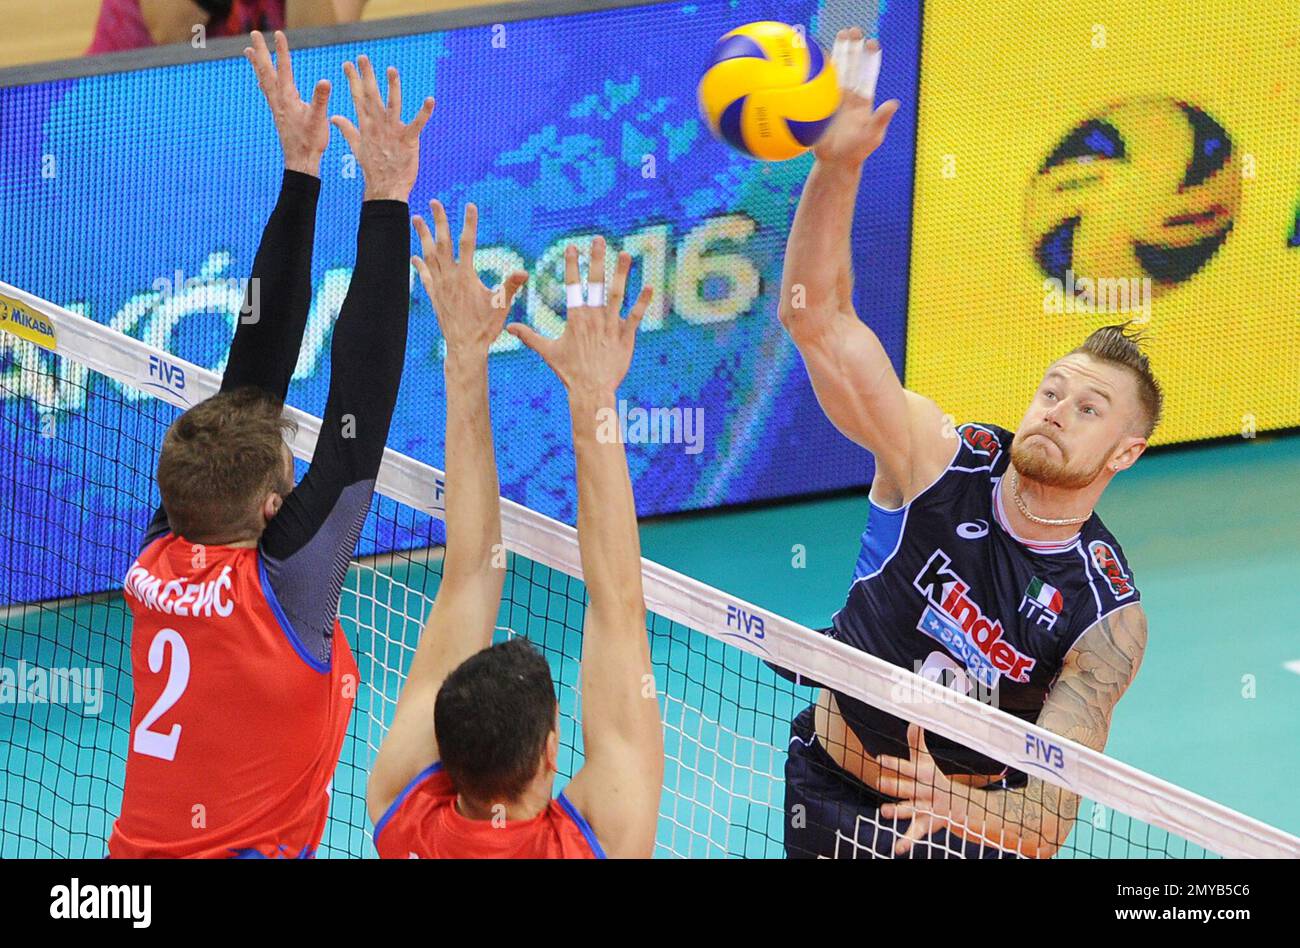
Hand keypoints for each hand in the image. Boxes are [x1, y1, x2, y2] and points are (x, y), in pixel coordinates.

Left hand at [244, 30, 330, 176]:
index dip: (281, 51)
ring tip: (248, 51)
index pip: (284, 69)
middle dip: (261, 51)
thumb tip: (325, 81)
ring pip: (264, 79)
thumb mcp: (319, 119)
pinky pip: (267, 91)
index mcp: (288, 98)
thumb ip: (320, 99)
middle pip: (267, 70)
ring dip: (257, 64)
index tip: (278, 33)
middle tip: (254, 34)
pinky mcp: (278, 113)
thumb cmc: (311, 142)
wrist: (300, 161)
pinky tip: (261, 79)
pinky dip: (262, 80)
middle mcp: (278, 100)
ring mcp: (277, 106)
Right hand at [330, 56, 434, 201]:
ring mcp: (393, 132)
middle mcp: (378, 126)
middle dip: (367, 76)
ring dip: (393, 87)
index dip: (353, 80)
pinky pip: (417, 123)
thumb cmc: (373, 169)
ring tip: (391, 70)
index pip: (358, 98)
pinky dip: (424, 112)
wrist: (385, 188)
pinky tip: (430, 100)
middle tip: (363, 57)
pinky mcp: (408, 140)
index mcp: (366, 126)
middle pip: (371, 96)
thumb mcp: (356, 146)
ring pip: (393, 105)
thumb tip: (334, 118)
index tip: (348, 64)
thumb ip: (347, 129)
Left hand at [412, 200, 527, 359]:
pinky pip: (424, 275)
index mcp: (466, 276)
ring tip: (416, 218)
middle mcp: (449, 278)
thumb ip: (511, 286)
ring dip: (423, 236)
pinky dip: (419, 264)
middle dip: (439, 221)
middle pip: (443, 243)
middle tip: (434, 202)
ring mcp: (440, 286)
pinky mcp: (435, 296)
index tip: (470, 205)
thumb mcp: (502, 305)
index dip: (469, 222)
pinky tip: (414, 255)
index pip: (467, 242)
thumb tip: (523, 271)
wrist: (465, 347)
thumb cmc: (485, 327)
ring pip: (429, 255)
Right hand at [507, 238, 652, 396]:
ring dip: (622, 273)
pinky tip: (650, 286)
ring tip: (626, 254)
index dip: (572, 264)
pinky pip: (636, 316)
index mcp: (576, 318)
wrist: (591, 390)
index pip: (573, 285)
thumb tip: (509, 328)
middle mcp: (594, 317)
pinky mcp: (626, 337)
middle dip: (597, 259)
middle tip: (599, 239)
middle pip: (596, 283)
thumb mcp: (547, 352)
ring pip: (618, 294)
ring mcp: (611, 326)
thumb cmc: (569, 372)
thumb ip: (529, 336)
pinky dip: (643, 301)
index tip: (572, 246)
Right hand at [812, 28, 899, 167]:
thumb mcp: (872, 137)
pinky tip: (814, 59)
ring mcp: (835, 100)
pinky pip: (820, 86)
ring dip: (838, 53)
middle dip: (853, 48)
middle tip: (853, 29)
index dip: (870, 58)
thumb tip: (894, 103)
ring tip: (839, 34)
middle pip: (852, 67)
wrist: (835, 163)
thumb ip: (881, 119)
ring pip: (836, 72)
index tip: (871, 42)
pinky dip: (819, 72)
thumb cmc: (856, 153)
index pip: (868, 74)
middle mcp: (850, 97)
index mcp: (864, 101)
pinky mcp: (821, 107)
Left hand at [874, 724, 966, 856]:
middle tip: (878, 781)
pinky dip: (907, 842)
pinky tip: (897, 850)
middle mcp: (925, 792)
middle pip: (907, 788)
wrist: (959, 806)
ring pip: (910, 810)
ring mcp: (926, 809)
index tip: (879, 758)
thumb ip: (917, 744)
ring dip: (898, 811)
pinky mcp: (925, 825)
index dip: (894, 763)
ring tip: (883, 811)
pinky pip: (915, 833)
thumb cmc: (934, 780)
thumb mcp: (926, 762)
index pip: (907, 767)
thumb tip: (914, 720)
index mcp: (923, 776)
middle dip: (894, 785)